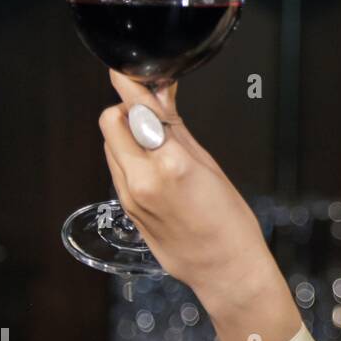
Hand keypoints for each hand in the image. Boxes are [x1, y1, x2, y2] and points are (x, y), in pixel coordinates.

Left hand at [98, 70, 277, 306]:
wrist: (224, 270)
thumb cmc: (230, 221)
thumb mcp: (209, 165)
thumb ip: (175, 128)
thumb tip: (159, 96)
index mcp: (169, 165)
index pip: (135, 110)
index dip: (129, 85)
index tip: (126, 70)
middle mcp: (141, 180)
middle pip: (110, 123)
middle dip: (127, 111)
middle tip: (152, 112)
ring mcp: (128, 197)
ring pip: (110, 145)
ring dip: (126, 134)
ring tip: (158, 142)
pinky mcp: (124, 210)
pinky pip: (116, 170)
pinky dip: (129, 157)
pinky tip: (155, 165)